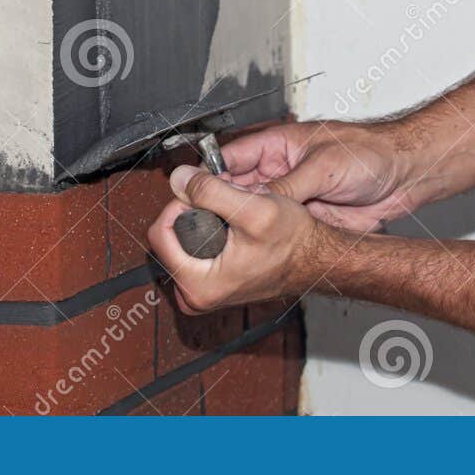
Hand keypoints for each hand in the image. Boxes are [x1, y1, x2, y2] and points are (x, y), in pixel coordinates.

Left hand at [147, 165, 346, 312]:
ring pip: (179, 242)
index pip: (160, 233)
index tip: (203, 196)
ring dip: (198, 220)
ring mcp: (202, 292)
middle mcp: (195, 296)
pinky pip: (192, 250)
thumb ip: (211, 191)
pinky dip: (206, 231)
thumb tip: (179, 178)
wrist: (315, 259)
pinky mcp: (210, 285)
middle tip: (219, 203)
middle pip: (167, 238)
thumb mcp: (254, 209)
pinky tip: (228, 225)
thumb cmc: (294, 243)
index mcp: (198, 287)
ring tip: (227, 213)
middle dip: (189, 213)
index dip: (180, 205)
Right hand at [219, 120, 423, 232]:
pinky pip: (274, 230)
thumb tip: (256, 201)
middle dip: (217, 205)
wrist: (404, 176)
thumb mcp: (324, 167)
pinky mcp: (303, 218)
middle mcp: (279, 171)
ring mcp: (290, 196)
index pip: (230, 158)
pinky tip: (251, 250)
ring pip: (252, 212)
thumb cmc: (371, 153)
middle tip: (201, 225)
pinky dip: (262, 240)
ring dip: (239, 225)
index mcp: (277, 145)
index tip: (190, 195)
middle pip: (234, 189)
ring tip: (220, 242)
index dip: (207, 175)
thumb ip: (288, 185)